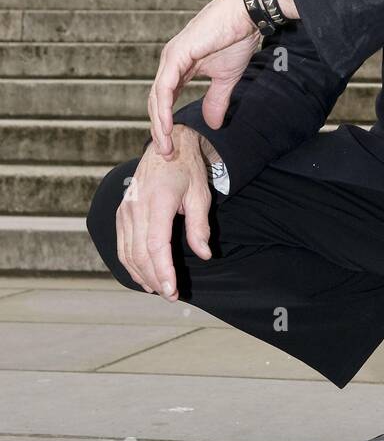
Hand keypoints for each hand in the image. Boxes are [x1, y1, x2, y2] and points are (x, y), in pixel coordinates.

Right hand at [116, 128, 212, 298]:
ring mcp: (125, 210)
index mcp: (158, 200)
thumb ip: (200, 226)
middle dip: (155, 278)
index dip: (163, 271)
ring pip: (127, 252)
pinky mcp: (121, 212)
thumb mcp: (200, 194)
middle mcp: (136, 206)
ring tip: (160, 289)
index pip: (157, 245)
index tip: (172, 291)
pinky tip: (143, 276)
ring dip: (142, 275)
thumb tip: (205, 254)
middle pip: (140, 253)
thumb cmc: (187, 168)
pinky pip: (122, 245)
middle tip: (171, 295)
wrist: (168, 145)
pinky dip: (130, 264)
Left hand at [148, 0, 260, 155]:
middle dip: (159, 129)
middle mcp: (171, 62)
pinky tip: (166, 126)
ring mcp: (171, 58)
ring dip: (159, 124)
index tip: (172, 146)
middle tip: (166, 153)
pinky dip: (163, 109)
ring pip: (156, 97)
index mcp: (179, 67)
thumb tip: (213, 124)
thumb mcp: (226, 77)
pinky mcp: (176, 56)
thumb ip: (217, 99)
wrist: (246, 15)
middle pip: (156, 102)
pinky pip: (164, 88)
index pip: (165, 100)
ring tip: (165, 145)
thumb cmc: (236, 38)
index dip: (166, 123)